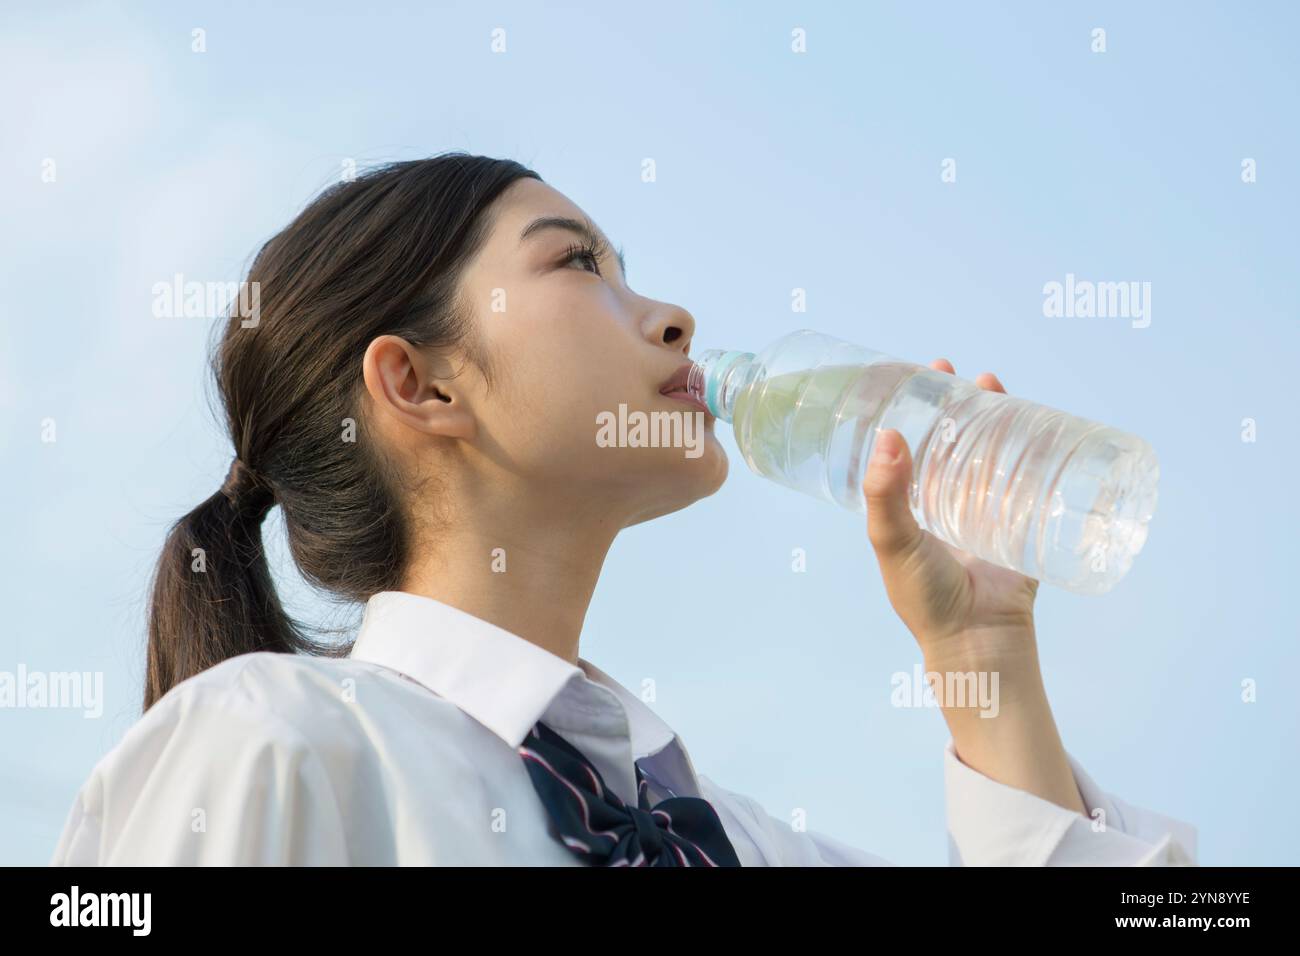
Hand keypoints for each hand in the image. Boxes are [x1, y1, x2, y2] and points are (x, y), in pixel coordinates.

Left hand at [862, 359, 1038, 670]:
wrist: (977, 641)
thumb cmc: (925, 597)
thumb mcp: (892, 542)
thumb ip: (885, 495)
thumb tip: (887, 436)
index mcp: (910, 504)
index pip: (910, 445)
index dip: (913, 411)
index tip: (917, 377)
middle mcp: (945, 501)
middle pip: (952, 439)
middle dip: (957, 403)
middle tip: (958, 373)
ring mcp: (985, 509)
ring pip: (991, 451)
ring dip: (995, 416)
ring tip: (993, 385)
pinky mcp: (1021, 522)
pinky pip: (1031, 479)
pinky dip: (1036, 450)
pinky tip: (1040, 423)